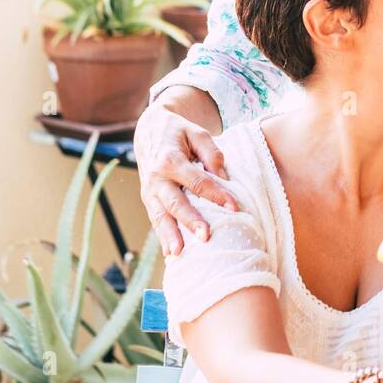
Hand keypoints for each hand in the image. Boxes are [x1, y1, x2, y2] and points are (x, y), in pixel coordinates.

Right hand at [134, 102, 238, 256]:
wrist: (148, 129)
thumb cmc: (177, 131)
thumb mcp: (197, 133)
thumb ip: (212, 153)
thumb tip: (224, 178)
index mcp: (170, 159)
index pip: (197, 181)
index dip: (216, 194)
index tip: (234, 207)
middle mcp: (156, 178)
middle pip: (175, 202)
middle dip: (191, 220)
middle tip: (206, 236)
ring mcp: (149, 190)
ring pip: (160, 216)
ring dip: (170, 235)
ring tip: (179, 253)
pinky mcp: (147, 198)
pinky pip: (155, 219)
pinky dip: (162, 236)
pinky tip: (171, 253)